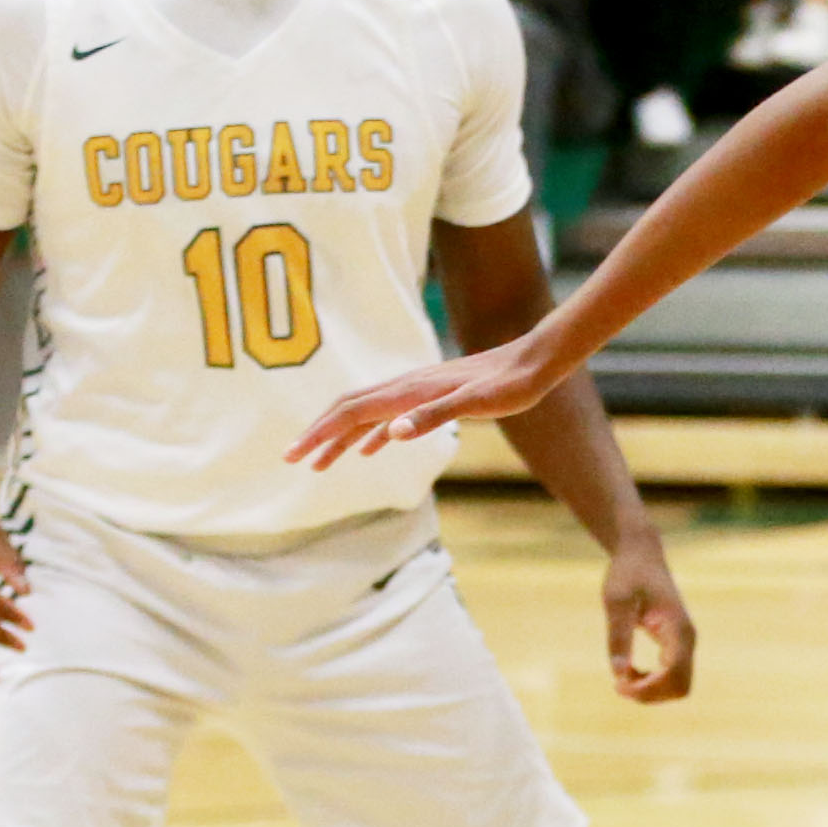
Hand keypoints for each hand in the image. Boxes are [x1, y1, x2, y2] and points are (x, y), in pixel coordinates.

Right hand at [289, 324, 577, 466]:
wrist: (533, 363)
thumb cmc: (509, 386)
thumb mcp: (475, 405)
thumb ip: (434, 417)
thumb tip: (393, 433)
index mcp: (408, 392)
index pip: (351, 414)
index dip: (320, 434)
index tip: (295, 456)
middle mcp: (406, 388)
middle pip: (349, 411)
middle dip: (319, 435)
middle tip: (294, 460)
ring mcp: (417, 392)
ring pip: (367, 416)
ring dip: (341, 439)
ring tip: (321, 464)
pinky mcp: (432, 398)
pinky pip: (391, 419)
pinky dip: (373, 435)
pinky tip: (369, 451)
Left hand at [601, 525, 695, 701]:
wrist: (641, 555)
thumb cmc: (628, 573)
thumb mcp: (616, 601)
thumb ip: (618, 634)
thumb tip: (618, 672)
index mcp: (678, 629)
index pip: (674, 674)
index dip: (649, 688)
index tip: (619, 683)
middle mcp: (687, 640)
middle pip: (680, 687)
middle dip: (651, 694)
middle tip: (618, 685)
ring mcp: (684, 644)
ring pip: (678, 685)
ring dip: (650, 690)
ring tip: (622, 678)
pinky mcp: (676, 645)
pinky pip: (671, 676)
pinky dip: (651, 682)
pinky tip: (630, 670)